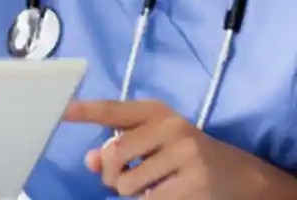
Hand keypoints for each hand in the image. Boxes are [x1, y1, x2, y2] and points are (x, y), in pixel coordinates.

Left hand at [64, 99, 295, 198]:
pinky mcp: (195, 183)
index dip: (84, 111)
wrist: (242, 175)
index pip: (112, 110)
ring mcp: (185, 155)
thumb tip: (90, 160)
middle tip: (117, 180)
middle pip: (114, 154)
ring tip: (146, 188)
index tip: (60, 110)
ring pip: (127, 183)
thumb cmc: (184, 155)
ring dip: (128, 193)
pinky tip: (164, 195)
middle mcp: (170, 127)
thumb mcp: (153, 142)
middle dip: (109, 174)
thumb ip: (117, 147)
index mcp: (156, 112)